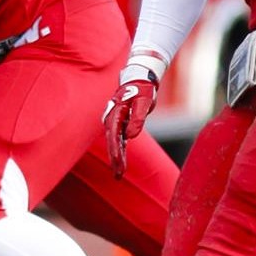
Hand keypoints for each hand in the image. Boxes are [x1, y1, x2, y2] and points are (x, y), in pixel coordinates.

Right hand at [103, 52, 164, 177]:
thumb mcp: (144, 102)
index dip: (115, 152)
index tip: (118, 164)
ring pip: (115, 143)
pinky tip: (121, 161)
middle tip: (118, 176)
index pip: (114, 136)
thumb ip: (137, 119)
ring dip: (116, 157)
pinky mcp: (120, 123)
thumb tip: (130, 136)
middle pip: (112, 143)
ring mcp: (115, 121)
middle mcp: (112, 119)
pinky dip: (120, 150)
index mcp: (116, 114)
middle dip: (115, 160)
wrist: (139, 79)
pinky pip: (119, 139)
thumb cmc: (143, 89)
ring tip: (118, 174)